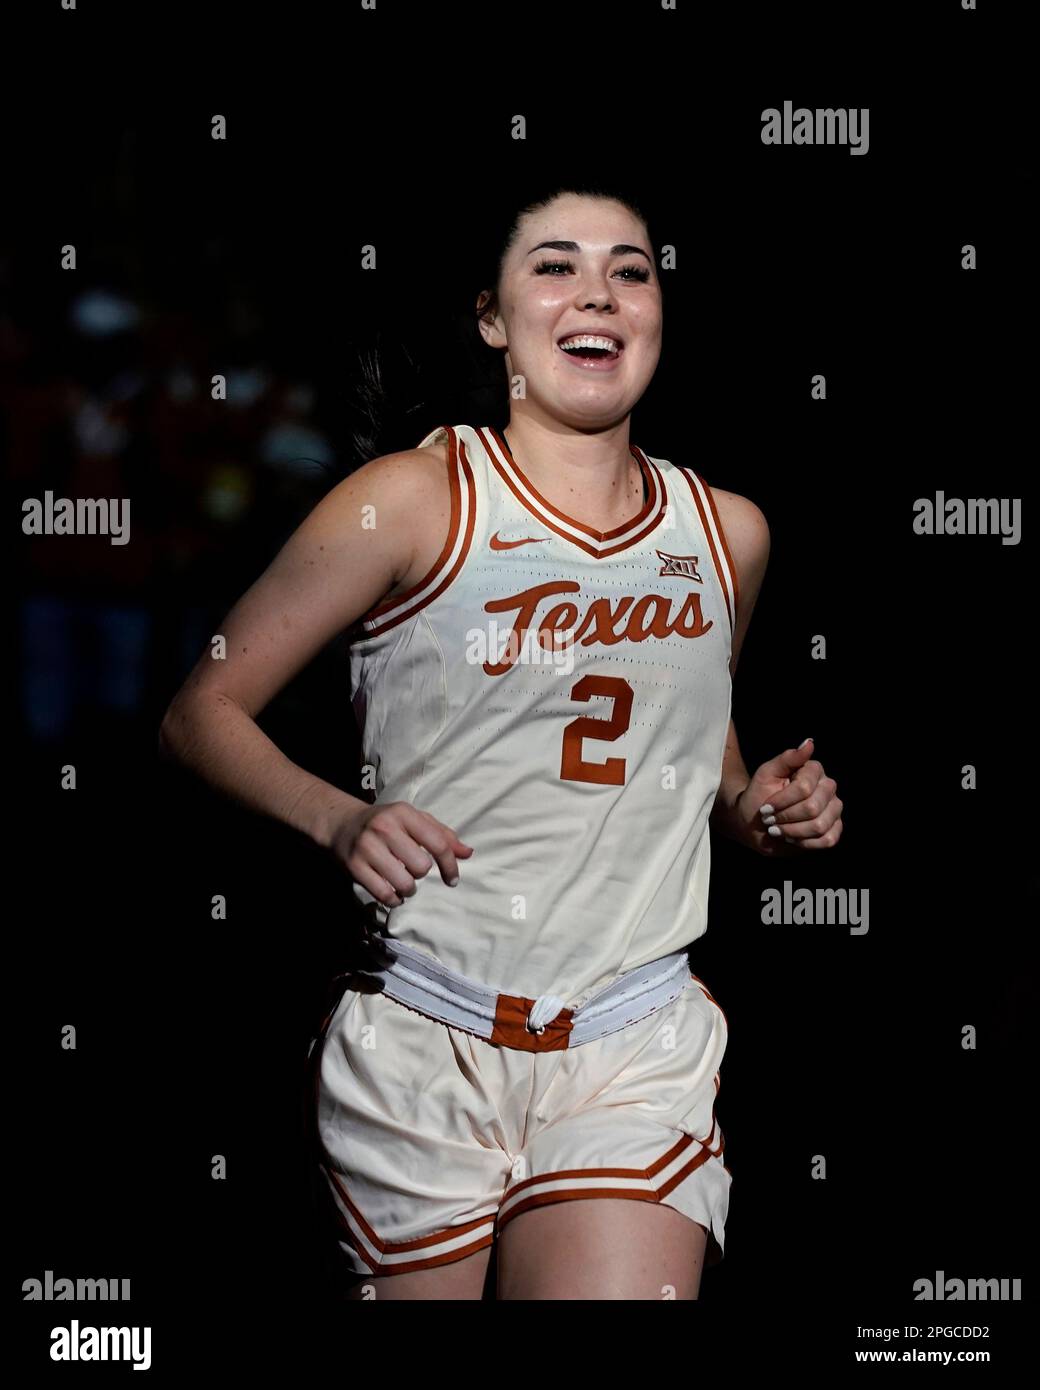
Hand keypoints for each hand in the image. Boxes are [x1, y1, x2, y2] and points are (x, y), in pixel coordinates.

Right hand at [329, 800, 473, 906]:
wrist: (341, 823)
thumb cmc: (386, 823)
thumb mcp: (414, 820)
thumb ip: (442, 835)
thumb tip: (468, 853)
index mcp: (404, 813)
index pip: (438, 843)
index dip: (450, 865)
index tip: (452, 879)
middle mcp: (385, 827)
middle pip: (421, 866)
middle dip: (422, 874)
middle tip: (414, 870)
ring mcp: (368, 847)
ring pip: (404, 883)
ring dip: (409, 889)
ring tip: (404, 882)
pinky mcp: (354, 866)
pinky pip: (384, 894)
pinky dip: (394, 899)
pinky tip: (394, 893)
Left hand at [733, 737, 842, 855]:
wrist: (754, 823)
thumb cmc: (759, 795)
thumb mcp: (766, 774)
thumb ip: (787, 758)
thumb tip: (809, 743)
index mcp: (814, 770)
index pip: (805, 788)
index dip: (782, 801)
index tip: (766, 806)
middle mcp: (828, 787)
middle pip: (813, 808)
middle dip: (786, 817)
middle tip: (770, 819)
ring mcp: (833, 809)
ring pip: (820, 825)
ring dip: (792, 831)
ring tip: (778, 829)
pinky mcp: (833, 829)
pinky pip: (828, 840)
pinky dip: (805, 842)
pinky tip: (792, 838)